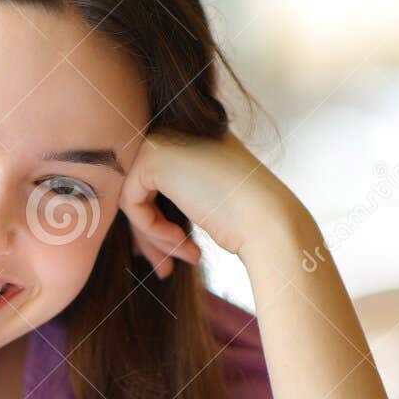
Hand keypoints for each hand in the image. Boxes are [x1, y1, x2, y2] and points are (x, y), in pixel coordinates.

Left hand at [118, 128, 294, 277]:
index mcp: (192, 134)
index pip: (156, 182)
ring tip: (177, 262)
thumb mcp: (203, 199)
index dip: (157, 225)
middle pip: (142, 190)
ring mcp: (163, 137)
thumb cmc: (245, 218)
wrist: (268, 219)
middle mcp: (176, 128)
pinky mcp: (153, 156)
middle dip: (150, 235)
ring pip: (134, 197)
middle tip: (165, 270)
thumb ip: (173, 197)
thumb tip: (134, 227)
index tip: (169, 257)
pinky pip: (130, 201)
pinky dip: (149, 228)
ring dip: (153, 236)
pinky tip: (179, 241)